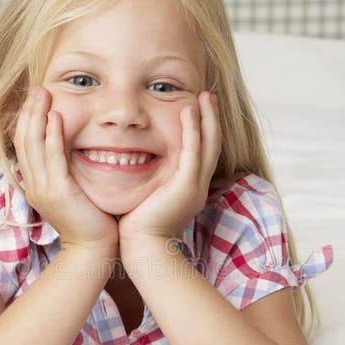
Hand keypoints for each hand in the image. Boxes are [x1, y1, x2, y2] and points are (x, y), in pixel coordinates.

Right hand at [13, 86, 118, 254]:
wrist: (94, 249)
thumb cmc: (91, 220)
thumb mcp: (74, 191)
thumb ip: (68, 171)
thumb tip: (73, 150)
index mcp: (36, 184)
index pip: (24, 145)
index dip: (27, 120)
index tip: (36, 99)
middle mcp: (34, 185)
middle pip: (23, 140)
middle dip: (29, 111)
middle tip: (37, 88)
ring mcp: (44, 189)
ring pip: (33, 145)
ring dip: (37, 116)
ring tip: (43, 94)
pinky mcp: (59, 192)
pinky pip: (52, 157)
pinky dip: (52, 135)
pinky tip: (56, 117)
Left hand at [118, 90, 220, 249]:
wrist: (143, 249)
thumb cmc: (138, 229)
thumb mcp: (147, 200)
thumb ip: (147, 183)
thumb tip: (132, 168)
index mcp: (189, 190)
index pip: (201, 154)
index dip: (203, 131)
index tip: (198, 109)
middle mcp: (197, 186)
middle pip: (212, 145)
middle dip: (212, 119)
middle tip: (210, 95)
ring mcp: (195, 186)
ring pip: (208, 145)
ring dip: (208, 118)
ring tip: (205, 95)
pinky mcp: (186, 186)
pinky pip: (193, 151)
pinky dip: (193, 130)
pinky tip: (189, 110)